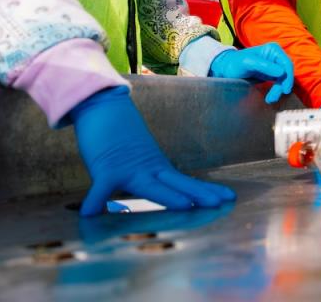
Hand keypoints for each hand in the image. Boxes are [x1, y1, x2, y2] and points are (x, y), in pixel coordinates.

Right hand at [71, 86, 235, 216]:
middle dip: (200, 194)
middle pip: (178, 183)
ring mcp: (129, 168)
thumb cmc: (120, 136)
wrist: (104, 106)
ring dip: (168, 195)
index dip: (207, 190)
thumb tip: (160, 185)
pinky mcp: (106, 167)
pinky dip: (96, 199)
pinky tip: (90, 214)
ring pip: (150, 185)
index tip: (230, 197)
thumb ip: (151, 175)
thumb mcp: (141, 159)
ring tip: (186, 207)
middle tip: (222, 202)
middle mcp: (148, 168)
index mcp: (158, 168)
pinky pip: (100, 187)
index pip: (186, 181)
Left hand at [209, 43, 294, 103]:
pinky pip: (278, 83)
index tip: (285, 89)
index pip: (286, 63)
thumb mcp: (248, 62)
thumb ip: (264, 65)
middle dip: (282, 85)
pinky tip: (270, 96)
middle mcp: (275, 56)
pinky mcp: (271, 74)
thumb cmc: (235, 63)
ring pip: (283, 79)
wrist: (226, 69)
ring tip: (270, 99)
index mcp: (272, 49)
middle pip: (286, 72)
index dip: (288, 76)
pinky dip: (276, 90)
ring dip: (279, 90)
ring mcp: (274, 66)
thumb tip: (282, 72)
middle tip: (273, 97)